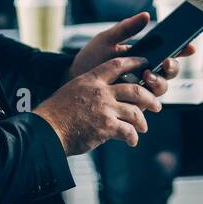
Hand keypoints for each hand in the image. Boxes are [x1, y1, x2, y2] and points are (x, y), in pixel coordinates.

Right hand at [34, 56, 162, 153]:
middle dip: (149, 97)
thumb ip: (90, 89)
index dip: (135, 62)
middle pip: (135, 89)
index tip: (145, 62)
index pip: (118, 64)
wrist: (46, 130)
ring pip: (135, 111)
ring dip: (142, 121)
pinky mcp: (106, 126)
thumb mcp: (72, 90)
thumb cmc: (56, 114)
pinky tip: (131, 141)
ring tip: (143, 127)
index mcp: (91, 79)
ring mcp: (104, 108)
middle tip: (156, 104)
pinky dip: (132, 138)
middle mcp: (101, 91)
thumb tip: (107, 96)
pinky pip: (128, 131)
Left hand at [69, 11, 187, 94]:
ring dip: (159, 81)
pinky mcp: (133, 104)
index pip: (168, 52)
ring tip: (147, 75)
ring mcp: (141, 89)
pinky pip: (148, 103)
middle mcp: (146, 72)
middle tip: (166, 62)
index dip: (182, 49)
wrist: (73, 81)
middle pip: (170, 71)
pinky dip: (147, 96)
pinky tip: (139, 88)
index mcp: (144, 55)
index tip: (189, 45)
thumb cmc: (91, 59)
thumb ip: (126, 29)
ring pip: (162, 87)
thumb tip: (145, 15)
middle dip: (173, 66)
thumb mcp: (107, 39)